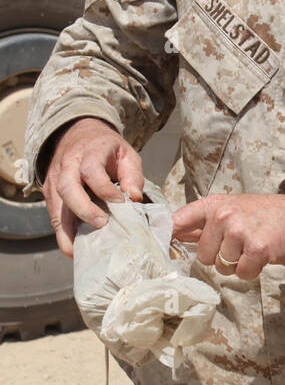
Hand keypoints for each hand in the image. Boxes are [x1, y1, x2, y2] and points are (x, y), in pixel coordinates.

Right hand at [42, 117, 143, 255]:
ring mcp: (55, 180)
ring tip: (81, 248)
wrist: (79, 136)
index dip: (104, 188)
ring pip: (56, 204)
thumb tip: (135, 198)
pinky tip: (74, 247)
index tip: (120, 201)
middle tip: (102, 224)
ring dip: (67, 228)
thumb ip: (133, 175)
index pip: (91, 170)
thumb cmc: (107, 149)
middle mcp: (68, 165)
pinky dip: (62, 233)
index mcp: (89, 152)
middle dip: (83, 209)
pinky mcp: (50, 194)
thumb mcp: (126, 154)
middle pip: (67, 187)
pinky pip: (53, 215)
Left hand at [171, 193, 284, 280]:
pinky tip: (261, 256)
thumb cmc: (261, 214)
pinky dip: (251, 271)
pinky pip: (241, 274)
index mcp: (213, 205)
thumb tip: (169, 234)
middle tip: (239, 244)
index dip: (164, 236)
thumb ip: (201, 223)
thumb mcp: (230, 209)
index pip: (178, 221)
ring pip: (222, 267)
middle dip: (220, 256)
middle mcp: (224, 215)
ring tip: (251, 248)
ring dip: (237, 264)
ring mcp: (240, 231)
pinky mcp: (257, 248)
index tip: (155, 246)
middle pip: (203, 256)